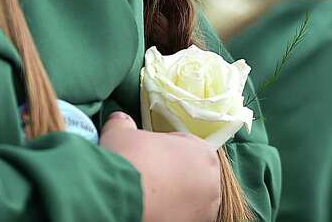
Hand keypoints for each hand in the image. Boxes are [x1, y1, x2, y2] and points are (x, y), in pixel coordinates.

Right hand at [101, 112, 220, 221]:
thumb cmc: (130, 160)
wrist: (122, 196)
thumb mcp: (123, 134)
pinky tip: (153, 212)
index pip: (188, 149)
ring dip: (174, 200)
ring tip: (150, 198)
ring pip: (189, 202)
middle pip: (192, 177)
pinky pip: (183, 219)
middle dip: (173, 177)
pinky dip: (170, 216)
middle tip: (150, 178)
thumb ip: (125, 125)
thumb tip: (119, 120)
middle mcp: (211, 183)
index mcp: (203, 152)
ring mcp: (205, 210)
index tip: (151, 157)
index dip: (167, 152)